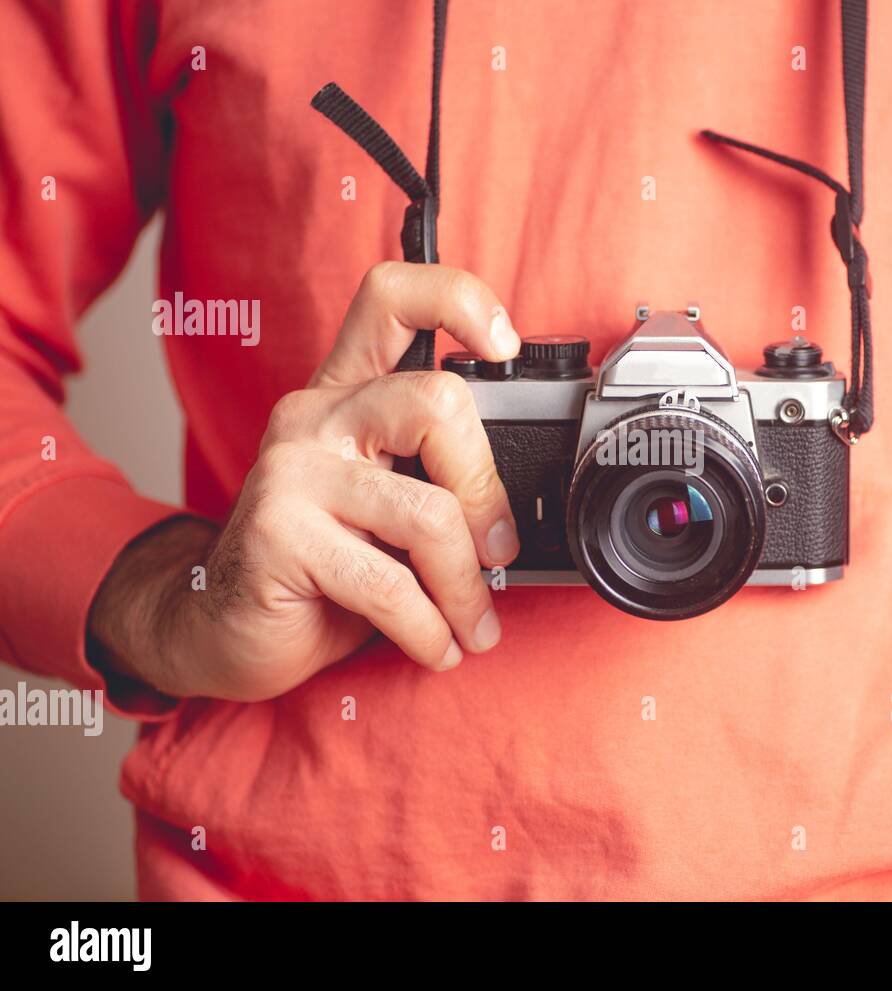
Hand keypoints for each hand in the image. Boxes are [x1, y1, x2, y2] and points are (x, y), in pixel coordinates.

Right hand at [89, 262, 521, 701]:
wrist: (222, 626)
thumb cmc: (321, 566)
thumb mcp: (388, 512)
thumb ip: (436, 486)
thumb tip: (520, 520)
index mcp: (347, 393)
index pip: (393, 297)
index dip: (457, 299)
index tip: (504, 345)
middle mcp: (317, 415)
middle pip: (437, 403)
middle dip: (488, 493)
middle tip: (499, 553)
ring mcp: (292, 470)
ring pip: (429, 513)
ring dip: (466, 589)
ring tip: (473, 625)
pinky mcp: (278, 533)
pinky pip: (390, 584)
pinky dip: (429, 630)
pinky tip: (435, 647)